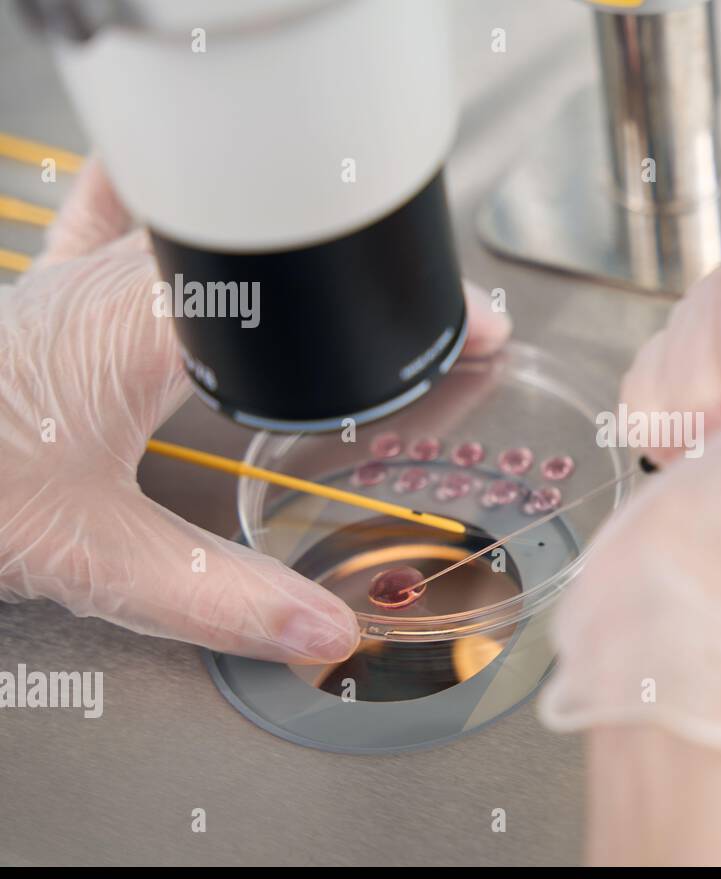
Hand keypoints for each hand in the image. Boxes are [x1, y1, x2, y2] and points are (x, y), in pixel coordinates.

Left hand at [0, 160, 511, 663]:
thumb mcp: (93, 555)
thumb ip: (218, 595)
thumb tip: (320, 632)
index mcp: (148, 331)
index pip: (309, 298)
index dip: (399, 313)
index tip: (473, 330)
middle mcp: (121, 282)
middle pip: (280, 248)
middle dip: (369, 278)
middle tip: (437, 315)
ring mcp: (84, 272)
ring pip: (215, 220)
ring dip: (294, 239)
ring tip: (354, 262)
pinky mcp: (56, 287)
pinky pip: (131, 217)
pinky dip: (186, 213)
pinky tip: (199, 214)